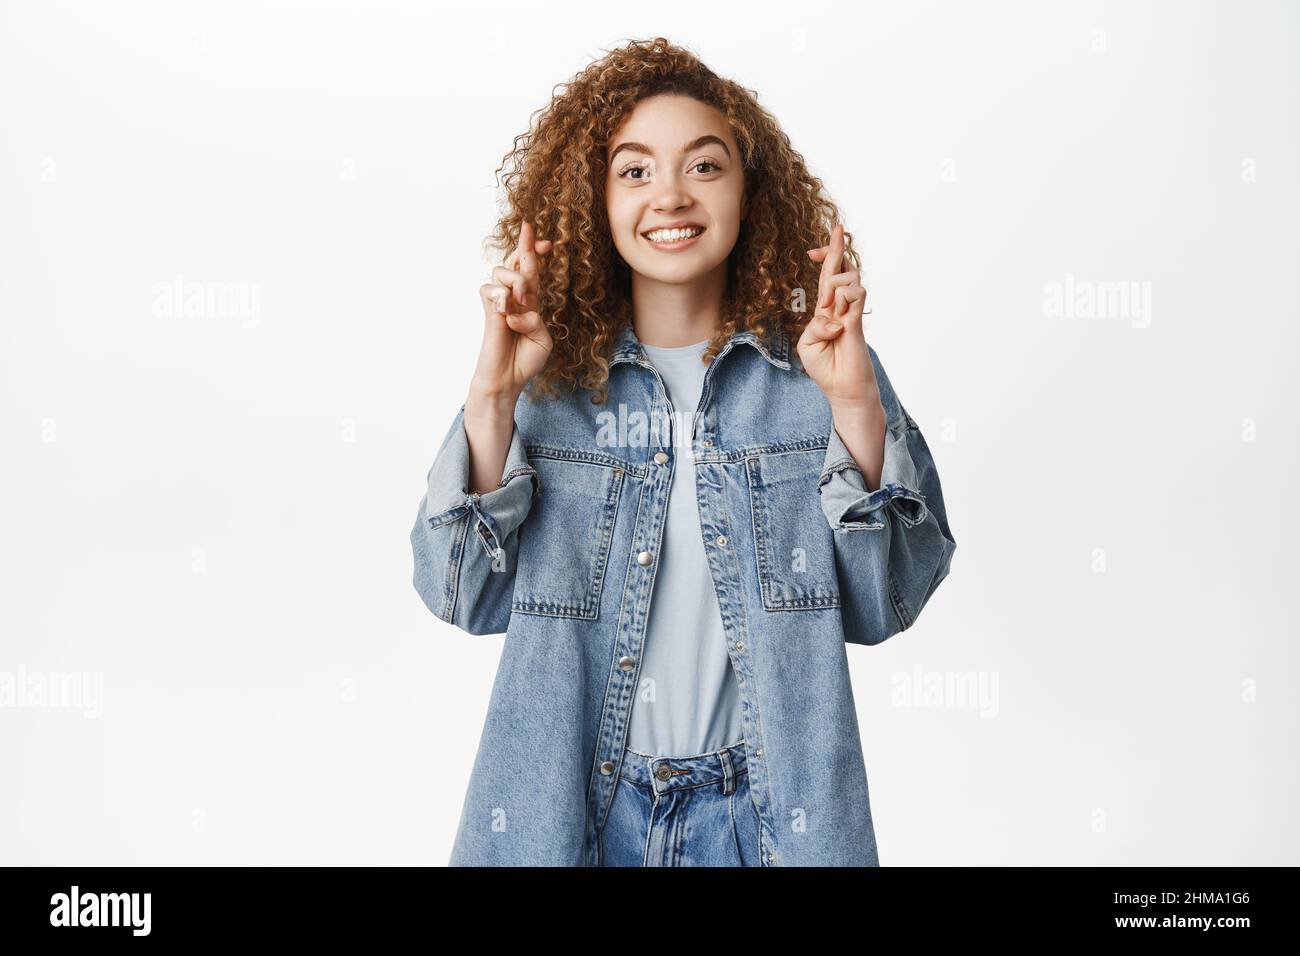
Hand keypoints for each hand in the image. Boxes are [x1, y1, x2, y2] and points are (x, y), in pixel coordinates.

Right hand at [470, 220, 553, 410]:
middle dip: (526, 248)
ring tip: (522, 301)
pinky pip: (489, 290)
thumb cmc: (525, 361)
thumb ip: (536, 320)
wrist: (508, 379)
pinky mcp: (488, 312)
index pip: (532, 270)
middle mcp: (514, 299)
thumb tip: (519, 308)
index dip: (536, 253)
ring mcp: (500, 304)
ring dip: (517, 280)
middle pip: (515, 261)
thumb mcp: (543, 339)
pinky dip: (500, 296)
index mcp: (530, 302)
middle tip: (535, 243)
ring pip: (501, 271)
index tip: (547, 242)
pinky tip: (507, 311)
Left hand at [796, 222, 878, 409]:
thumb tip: (834, 316)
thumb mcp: (807, 344)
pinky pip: (856, 293)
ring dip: (834, 284)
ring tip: (828, 307)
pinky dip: (844, 296)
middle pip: (843, 268)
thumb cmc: (825, 368)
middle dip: (834, 248)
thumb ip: (814, 325)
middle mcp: (840, 306)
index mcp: (826, 309)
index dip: (825, 257)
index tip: (813, 250)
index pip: (828, 276)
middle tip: (831, 235)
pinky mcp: (858, 320)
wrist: (843, 389)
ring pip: (850, 277)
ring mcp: (851, 311)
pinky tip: (838, 315)